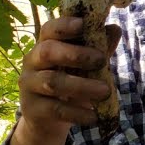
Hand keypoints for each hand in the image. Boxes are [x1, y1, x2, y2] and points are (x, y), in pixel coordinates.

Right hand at [15, 16, 120, 141]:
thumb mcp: (84, 66)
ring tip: (106, 91)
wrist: (47, 120)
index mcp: (44, 45)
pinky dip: (77, 112)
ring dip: (82, 86)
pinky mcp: (32, 109)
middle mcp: (32, 62)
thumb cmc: (68, 83)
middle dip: (76, 54)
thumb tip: (115, 29)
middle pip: (48, 52)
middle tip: (101, 60)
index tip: (83, 24)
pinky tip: (94, 116)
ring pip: (52, 82)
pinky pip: (55, 109)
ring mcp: (29, 85)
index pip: (49, 29)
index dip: (64, 25)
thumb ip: (98, 49)